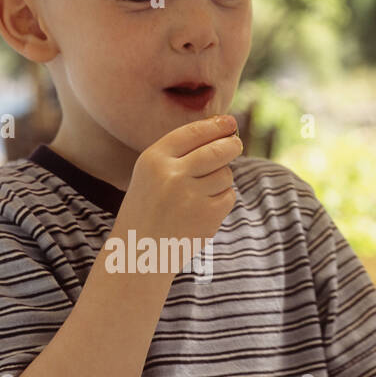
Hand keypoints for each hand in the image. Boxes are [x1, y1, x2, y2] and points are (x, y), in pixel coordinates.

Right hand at [116, 114, 242, 251]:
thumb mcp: (151, 173)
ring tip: (202, 190)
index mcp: (153, 160)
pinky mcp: (208, 217)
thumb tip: (225, 130)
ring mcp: (191, 198)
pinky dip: (222, 198)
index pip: (194, 132)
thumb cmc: (148, 207)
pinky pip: (228, 196)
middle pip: (218, 150)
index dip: (216, 126)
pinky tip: (203, 208)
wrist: (140, 253)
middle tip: (235, 144)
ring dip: (221, 177)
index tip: (230, 123)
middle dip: (231, 145)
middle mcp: (172, 176)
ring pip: (225, 174)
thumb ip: (180, 152)